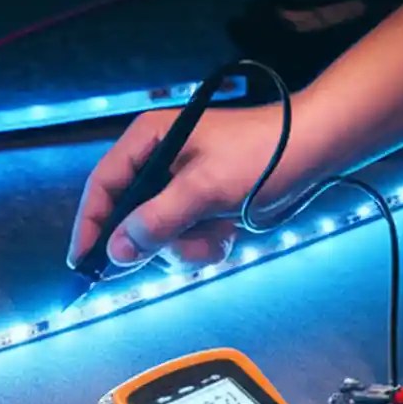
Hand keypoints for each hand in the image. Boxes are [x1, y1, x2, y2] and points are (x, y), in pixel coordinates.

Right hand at [67, 104, 323, 274]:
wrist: (319, 150)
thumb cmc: (263, 154)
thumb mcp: (205, 188)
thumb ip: (157, 219)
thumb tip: (116, 250)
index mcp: (149, 140)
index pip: (102, 185)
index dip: (91, 225)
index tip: (83, 263)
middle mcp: (159, 162)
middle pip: (128, 218)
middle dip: (153, 241)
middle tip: (175, 250)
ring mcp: (181, 188)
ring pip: (158, 236)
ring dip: (186, 247)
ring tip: (217, 235)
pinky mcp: (203, 206)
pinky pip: (186, 240)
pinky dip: (205, 245)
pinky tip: (228, 234)